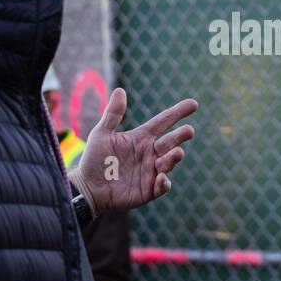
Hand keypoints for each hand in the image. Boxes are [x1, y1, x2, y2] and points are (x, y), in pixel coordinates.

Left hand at [68, 88, 196, 213]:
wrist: (87, 188)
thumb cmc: (95, 160)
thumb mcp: (102, 134)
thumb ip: (113, 114)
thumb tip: (120, 90)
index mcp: (141, 138)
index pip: (163, 122)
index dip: (177, 112)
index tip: (193, 104)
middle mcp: (150, 154)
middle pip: (170, 142)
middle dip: (180, 136)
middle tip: (189, 131)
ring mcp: (151, 172)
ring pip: (168, 163)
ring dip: (174, 158)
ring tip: (177, 152)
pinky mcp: (148, 190)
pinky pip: (161, 187)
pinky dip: (164, 183)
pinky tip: (162, 178)